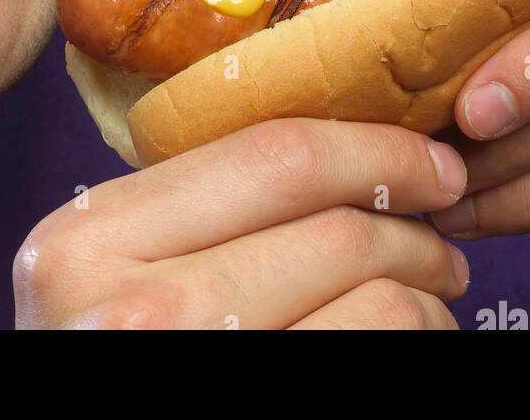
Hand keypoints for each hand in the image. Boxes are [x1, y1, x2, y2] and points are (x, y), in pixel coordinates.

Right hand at [14, 118, 469, 328]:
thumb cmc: (102, 351)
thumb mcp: (103, 273)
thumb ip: (184, 212)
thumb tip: (340, 159)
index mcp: (89, 240)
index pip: (272, 159)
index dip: (374, 153)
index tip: (427, 166)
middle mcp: (135, 312)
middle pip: (334, 232)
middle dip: (414, 232)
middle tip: (439, 249)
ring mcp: (197, 376)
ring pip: (377, 306)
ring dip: (423, 302)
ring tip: (422, 306)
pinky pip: (374, 365)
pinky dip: (412, 346)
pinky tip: (400, 346)